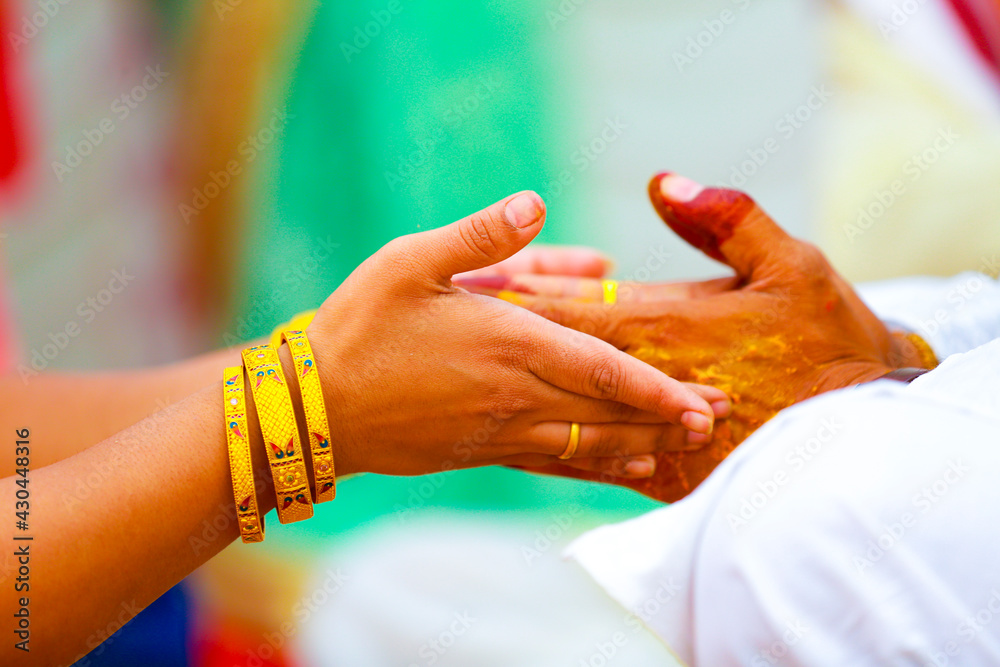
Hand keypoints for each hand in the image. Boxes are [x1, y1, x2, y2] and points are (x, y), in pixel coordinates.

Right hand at [306, 191, 727, 479]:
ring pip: (586, 444)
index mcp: (506, 343)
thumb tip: (536, 200)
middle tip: (717, 422)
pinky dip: (593, 464)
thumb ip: (480, 235)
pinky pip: (551, 462)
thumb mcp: (411, 261)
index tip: (700, 396)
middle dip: (664, 417)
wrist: (314, 408)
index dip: (656, 386)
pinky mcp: (480, 453)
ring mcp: (498, 431)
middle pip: (607, 412)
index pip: (602, 369)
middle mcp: (513, 394)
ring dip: (639, 444)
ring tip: (683, 449)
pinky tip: (619, 466)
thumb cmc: (360, 326)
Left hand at [456, 174, 932, 500]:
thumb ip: (728, 223)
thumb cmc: (831, 336)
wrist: (865, 421)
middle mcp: (650, 378)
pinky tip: (515, 450)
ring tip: (454, 403)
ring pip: (568, 416)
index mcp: (669, 325)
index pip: (574, 311)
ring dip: (513, 402)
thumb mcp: (794, 266)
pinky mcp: (669, 464)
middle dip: (499, 350)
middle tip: (432, 345)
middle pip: (556, 363)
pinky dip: (558, 452)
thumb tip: (662, 184)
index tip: (465, 287)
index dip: (520, 297)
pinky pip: (601, 463)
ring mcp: (653, 428)